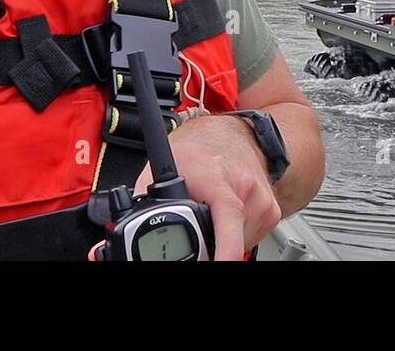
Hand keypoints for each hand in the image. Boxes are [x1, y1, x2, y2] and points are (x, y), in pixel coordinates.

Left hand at [143, 114, 281, 260]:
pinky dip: (236, 235)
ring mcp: (262, 202)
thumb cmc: (200, 147)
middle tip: (196, 231)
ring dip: (222, 240)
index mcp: (217, 181)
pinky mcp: (272, 211)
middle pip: (228, 242)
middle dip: (210, 246)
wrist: (235, 134)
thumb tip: (122, 234)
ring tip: (212, 214)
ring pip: (240, 243)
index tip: (217, 261)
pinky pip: (251, 238)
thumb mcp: (162, 168)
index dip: (224, 253)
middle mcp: (246, 190)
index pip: (227, 224)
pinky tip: (226, 216)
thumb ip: (143, 202)